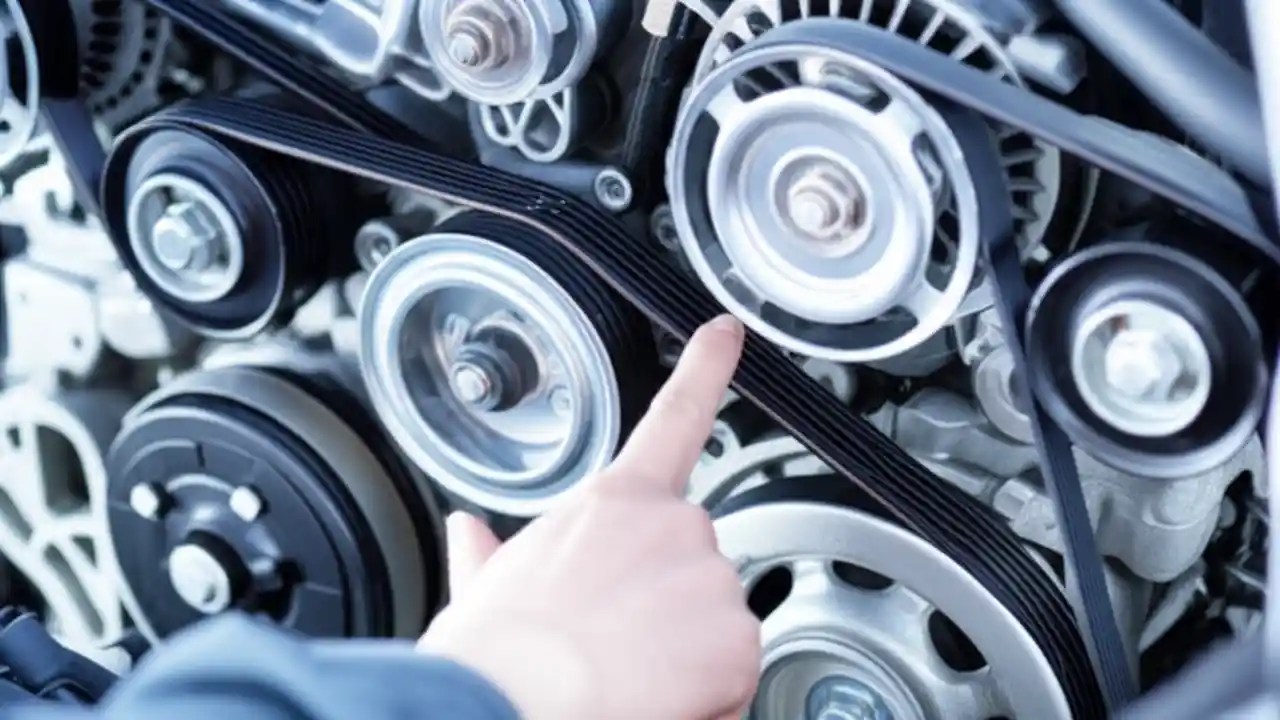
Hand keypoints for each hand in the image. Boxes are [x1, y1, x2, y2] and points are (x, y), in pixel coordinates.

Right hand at [419, 315, 760, 719]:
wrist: (512, 701)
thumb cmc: (494, 657)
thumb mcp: (483, 592)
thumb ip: (487, 558)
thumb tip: (466, 535)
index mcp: (614, 503)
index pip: (673, 418)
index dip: (706, 367)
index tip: (727, 333)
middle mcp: (674, 527)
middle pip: (692, 558)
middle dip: (666, 599)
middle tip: (615, 642)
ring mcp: (711, 580)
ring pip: (715, 618)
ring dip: (686, 650)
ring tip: (624, 677)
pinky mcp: (739, 639)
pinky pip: (735, 671)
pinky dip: (709, 693)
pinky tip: (656, 698)